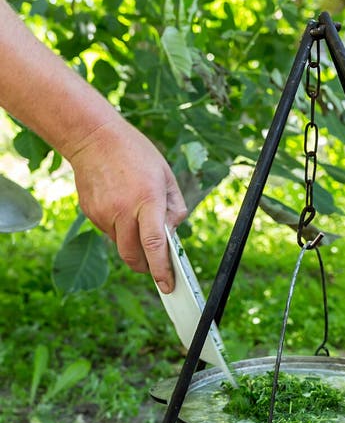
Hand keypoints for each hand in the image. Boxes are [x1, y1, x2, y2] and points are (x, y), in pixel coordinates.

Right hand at [68, 120, 187, 292]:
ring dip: (132, 244)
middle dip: (146, 267)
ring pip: (121, 246)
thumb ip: (175, 207)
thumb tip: (172, 234)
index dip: (161, 269)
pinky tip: (120, 206)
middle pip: (133, 256)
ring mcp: (104, 213)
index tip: (167, 285)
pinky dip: (119, 229)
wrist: (93, 137)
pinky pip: (109, 232)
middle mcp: (123, 210)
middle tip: (154, 267)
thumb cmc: (136, 154)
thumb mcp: (166, 175)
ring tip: (136, 218)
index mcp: (147, 200)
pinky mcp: (91, 213)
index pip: (154, 244)